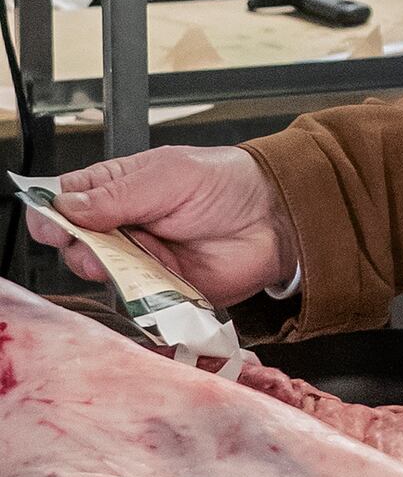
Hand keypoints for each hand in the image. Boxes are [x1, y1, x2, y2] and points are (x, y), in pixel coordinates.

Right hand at [19, 145, 296, 307]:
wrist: (275, 220)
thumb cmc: (227, 184)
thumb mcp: (169, 175)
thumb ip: (116, 193)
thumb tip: (66, 205)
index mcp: (117, 187)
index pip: (64, 201)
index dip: (52, 213)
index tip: (55, 223)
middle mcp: (121, 226)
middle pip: (72, 244)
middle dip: (80, 246)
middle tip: (100, 241)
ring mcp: (137, 260)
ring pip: (97, 274)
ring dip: (109, 269)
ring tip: (136, 255)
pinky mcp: (156, 292)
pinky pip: (130, 301)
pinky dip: (136, 293)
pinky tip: (156, 278)